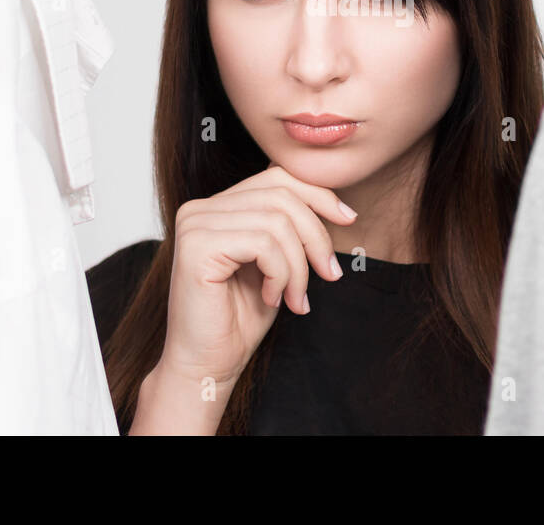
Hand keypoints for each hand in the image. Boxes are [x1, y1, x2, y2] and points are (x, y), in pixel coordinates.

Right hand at [133, 165, 356, 432]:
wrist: (207, 366)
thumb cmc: (239, 319)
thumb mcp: (275, 262)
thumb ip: (288, 228)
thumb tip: (333, 203)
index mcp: (217, 206)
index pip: (277, 177)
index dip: (318, 194)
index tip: (348, 219)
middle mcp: (200, 208)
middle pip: (281, 195)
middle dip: (316, 236)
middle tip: (329, 275)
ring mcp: (195, 225)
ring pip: (277, 221)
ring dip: (299, 266)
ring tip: (296, 298)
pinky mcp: (196, 246)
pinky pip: (263, 243)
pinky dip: (280, 273)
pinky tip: (272, 298)